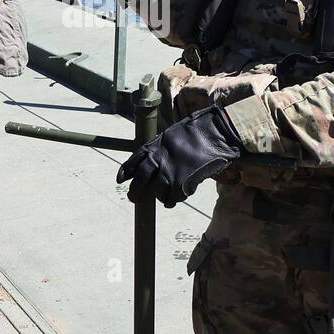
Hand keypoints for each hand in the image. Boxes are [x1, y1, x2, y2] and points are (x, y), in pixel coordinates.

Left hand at [117, 106, 241, 206]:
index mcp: (152, 147)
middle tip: (134, 199)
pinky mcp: (180, 185)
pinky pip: (170, 199)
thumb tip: (149, 160)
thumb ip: (158, 149)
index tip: (120, 180)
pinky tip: (174, 199)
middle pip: (139, 183)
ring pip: (154, 193)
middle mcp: (156, 161)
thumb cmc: (194, 133)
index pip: (131, 163)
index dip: (124, 173)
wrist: (213, 135)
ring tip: (162, 198)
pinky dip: (171, 201)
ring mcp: (167, 174)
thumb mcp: (169, 136)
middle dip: (135, 193)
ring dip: (157, 197)